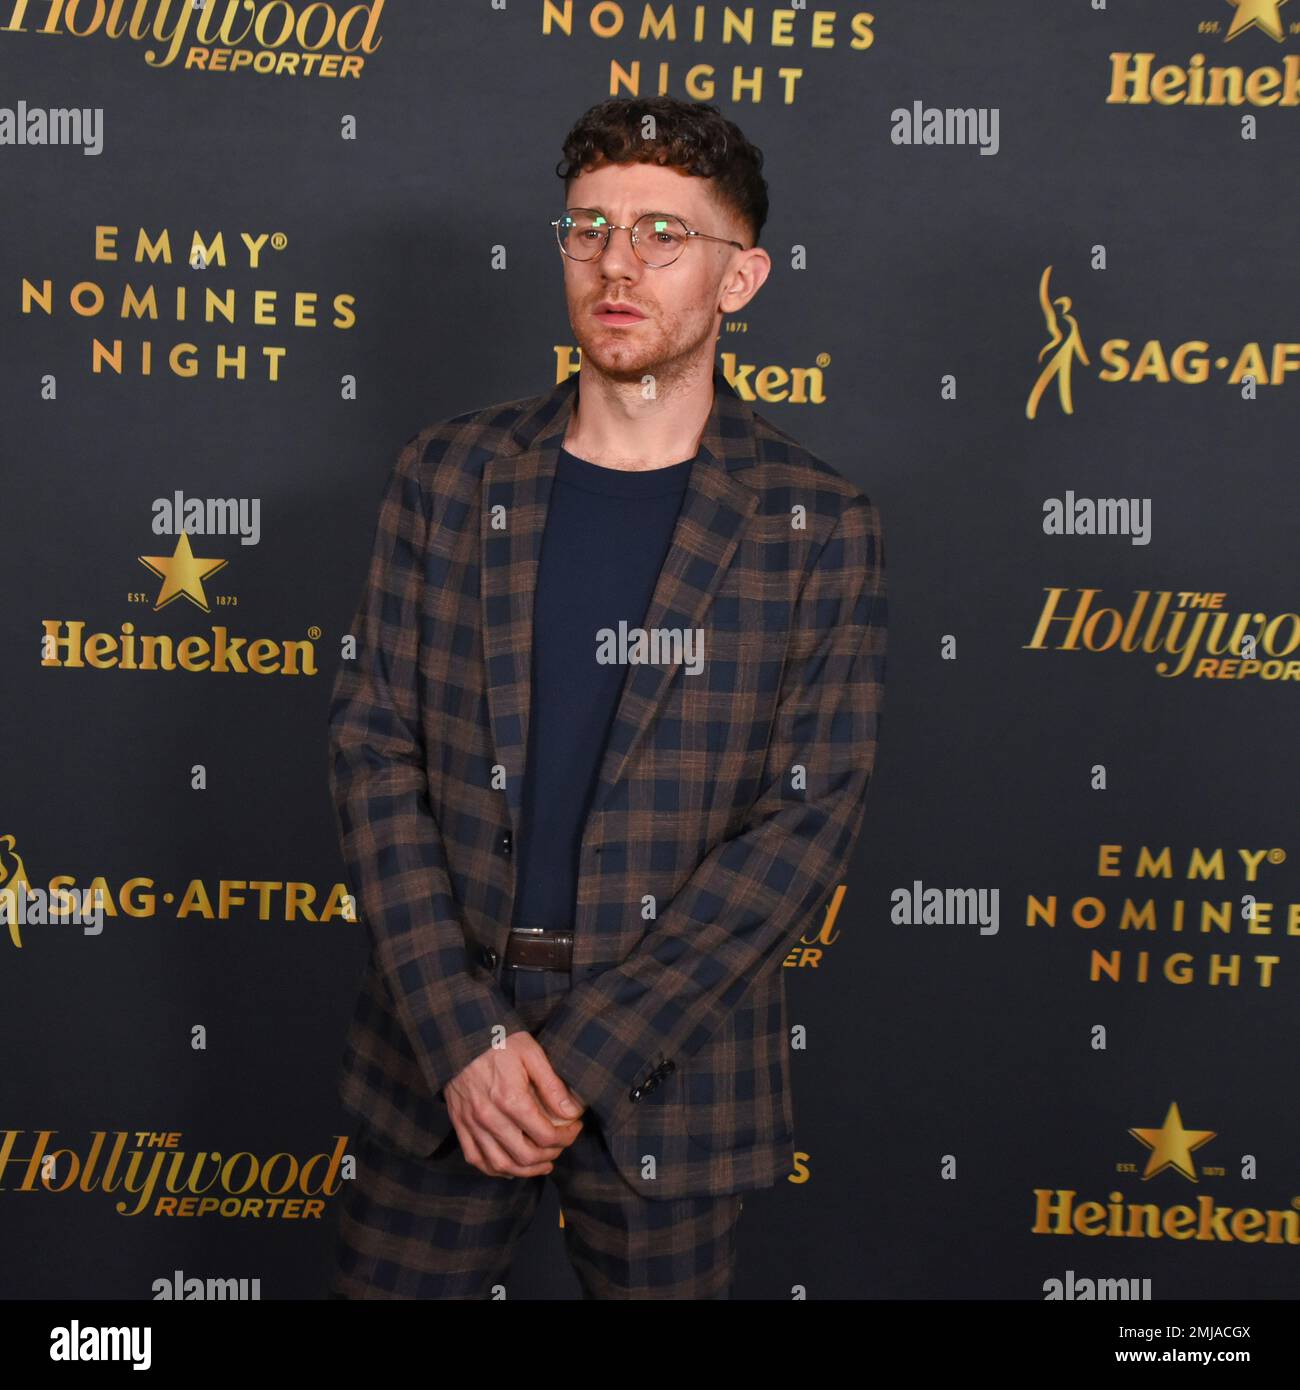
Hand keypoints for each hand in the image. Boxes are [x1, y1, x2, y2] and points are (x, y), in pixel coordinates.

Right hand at [444, 1031, 585, 1177]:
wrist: (459, 1036)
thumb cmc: (498, 1041)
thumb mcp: (531, 1052)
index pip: (546, 1135)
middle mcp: (490, 1117)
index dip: (567, 1137)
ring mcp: (472, 1124)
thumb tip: (572, 1112)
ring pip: (501, 1164)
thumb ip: (552, 1085)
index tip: (575, 1127)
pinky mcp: (460, 1125)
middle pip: (526, 1155)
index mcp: (510, 1099)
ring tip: (543, 1164)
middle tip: (561, 1144)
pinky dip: (496, 1169)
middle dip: (551, 1155)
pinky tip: (511, 1165)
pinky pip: (477, 1160)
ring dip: (526, 1170)